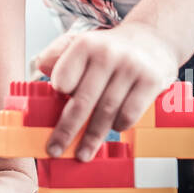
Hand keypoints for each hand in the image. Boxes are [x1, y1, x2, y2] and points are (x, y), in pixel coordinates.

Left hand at [31, 21, 181, 161]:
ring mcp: (131, 68)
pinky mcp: (151, 82)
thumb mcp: (81, 42)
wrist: (152, 39)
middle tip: (55, 149)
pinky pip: (129, 114)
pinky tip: (113, 127)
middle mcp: (108, 54)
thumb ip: (57, 54)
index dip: (59, 90)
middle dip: (67, 130)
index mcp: (85, 44)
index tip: (52, 105)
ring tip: (82, 153)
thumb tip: (41, 67)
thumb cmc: (109, 49)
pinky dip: (118, 126)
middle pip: (83, 100)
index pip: (65, 76)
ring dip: (91, 138)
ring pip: (106, 111)